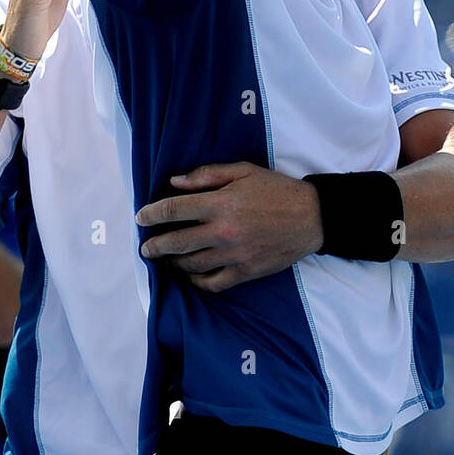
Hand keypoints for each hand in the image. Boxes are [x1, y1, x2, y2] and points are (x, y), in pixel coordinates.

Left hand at [135, 161, 323, 292]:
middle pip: (177, 242)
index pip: (175, 209)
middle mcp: (223, 232)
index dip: (153, 214)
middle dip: (155, 245)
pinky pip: (213, 283)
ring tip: (166, 260)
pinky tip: (191, 276)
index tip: (141, 218)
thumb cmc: (276, 189)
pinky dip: (198, 282)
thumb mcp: (243, 171)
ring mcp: (234, 255)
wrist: (311, 217)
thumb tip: (175, 182)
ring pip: (192, 265)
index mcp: (221, 204)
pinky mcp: (246, 272)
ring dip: (174, 263)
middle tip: (145, 248)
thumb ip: (207, 175)